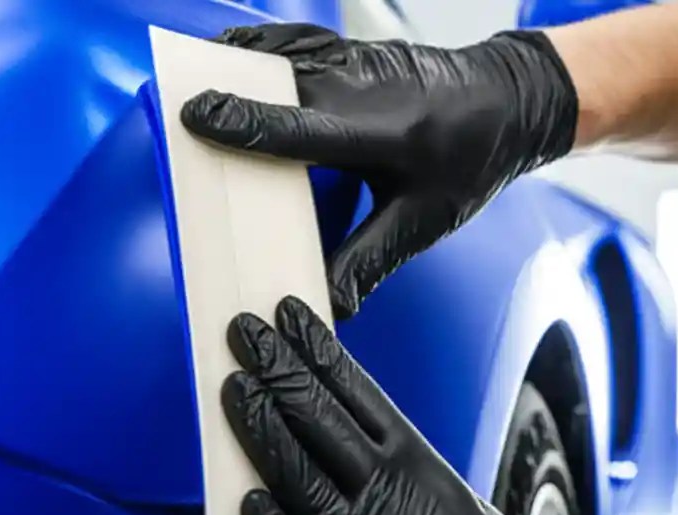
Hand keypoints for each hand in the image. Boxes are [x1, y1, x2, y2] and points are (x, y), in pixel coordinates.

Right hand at [182, 25, 577, 318]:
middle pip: (276, 90)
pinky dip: (254, 51)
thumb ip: (369, 260)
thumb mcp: (423, 220)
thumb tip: (326, 307)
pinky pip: (290, 44)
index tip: (193, 115)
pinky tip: (225, 57)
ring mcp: (352, 61)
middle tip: (167, 109)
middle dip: (222, 97)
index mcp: (379, 131)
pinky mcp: (347, 51)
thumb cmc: (470, 158)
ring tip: (182, 80)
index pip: (298, 127)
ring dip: (232, 68)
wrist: (509, 97)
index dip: (244, 122)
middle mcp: (360, 87)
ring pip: (279, 59)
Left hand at [222, 296, 609, 514]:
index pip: (354, 389)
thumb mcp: (452, 503)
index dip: (314, 347)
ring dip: (260, 426)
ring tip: (233, 388)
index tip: (284, 313)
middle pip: (318, 415)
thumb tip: (351, 445)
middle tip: (243, 329)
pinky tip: (245, 498)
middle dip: (275, 367)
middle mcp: (389, 493)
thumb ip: (399, 473)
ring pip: (298, 472)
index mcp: (417, 463)